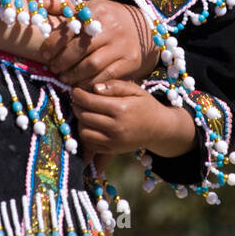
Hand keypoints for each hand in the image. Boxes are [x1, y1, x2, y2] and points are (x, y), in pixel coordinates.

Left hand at [39, 0, 156, 85]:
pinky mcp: (129, 61)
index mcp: (97, 12)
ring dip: (74, 75)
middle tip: (53, 69)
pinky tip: (81, 84)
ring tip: (64, 78)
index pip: (70, 29)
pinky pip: (106, 76)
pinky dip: (90, 82)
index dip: (53, 44)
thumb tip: (44, 4)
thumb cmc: (109, 18)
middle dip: (62, 62)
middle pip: (80, 49)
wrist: (143, 29)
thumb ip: (66, 6)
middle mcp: (110, 28)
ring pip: (92, 65)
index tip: (45, 55)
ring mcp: (121, 46)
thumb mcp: (91, 7)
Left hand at [70, 79, 194, 164]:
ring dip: (80, 121)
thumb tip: (94, 88)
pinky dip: (86, 134)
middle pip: (84, 116)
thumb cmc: (145, 105)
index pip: (90, 101)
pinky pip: (91, 144)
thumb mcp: (136, 90)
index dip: (78, 95)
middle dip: (77, 107)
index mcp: (121, 109)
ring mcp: (114, 141)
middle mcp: (116, 127)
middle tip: (77, 100)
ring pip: (84, 132)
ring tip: (83, 112)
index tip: (75, 91)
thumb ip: (116, 85)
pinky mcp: (112, 150)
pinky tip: (90, 125)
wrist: (159, 128)